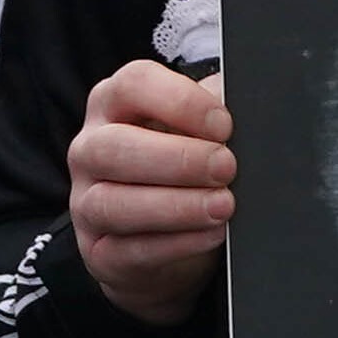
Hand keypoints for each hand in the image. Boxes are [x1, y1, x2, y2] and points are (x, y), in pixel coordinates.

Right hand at [68, 62, 234, 326]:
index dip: (180, 101)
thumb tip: (252, 99)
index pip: (133, 85)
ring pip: (112, 202)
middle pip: (113, 146)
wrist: (164, 245)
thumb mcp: (197, 133)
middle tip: (226, 167)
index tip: (224, 124)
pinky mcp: (98, 252)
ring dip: (175, 205)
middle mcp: (90, 150)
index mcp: (114, 105)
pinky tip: (211, 234)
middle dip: (177, 158)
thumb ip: (215, 112)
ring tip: (224, 205)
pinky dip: (176, 243)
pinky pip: (128, 249)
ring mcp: (85, 204)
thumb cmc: (182, 173)